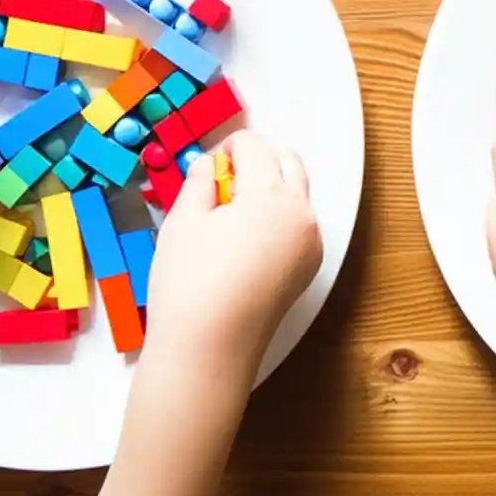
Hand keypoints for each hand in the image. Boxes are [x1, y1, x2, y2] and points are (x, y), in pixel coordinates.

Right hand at [145, 129, 322, 367]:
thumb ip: (200, 183)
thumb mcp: (184, 222)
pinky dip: (279, 215)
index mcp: (271, 195)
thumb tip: (208, 165)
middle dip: (258, 159)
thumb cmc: (189, 283)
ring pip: (298, 192)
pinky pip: (300, 223)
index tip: (209, 164)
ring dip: (271, 185)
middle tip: (222, 179)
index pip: (256, 147)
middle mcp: (302, 213)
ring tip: (230, 211)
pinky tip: (246, 238)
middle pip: (288, 162)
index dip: (229, 146)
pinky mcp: (309, 267)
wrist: (209, 349)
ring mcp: (311, 242)